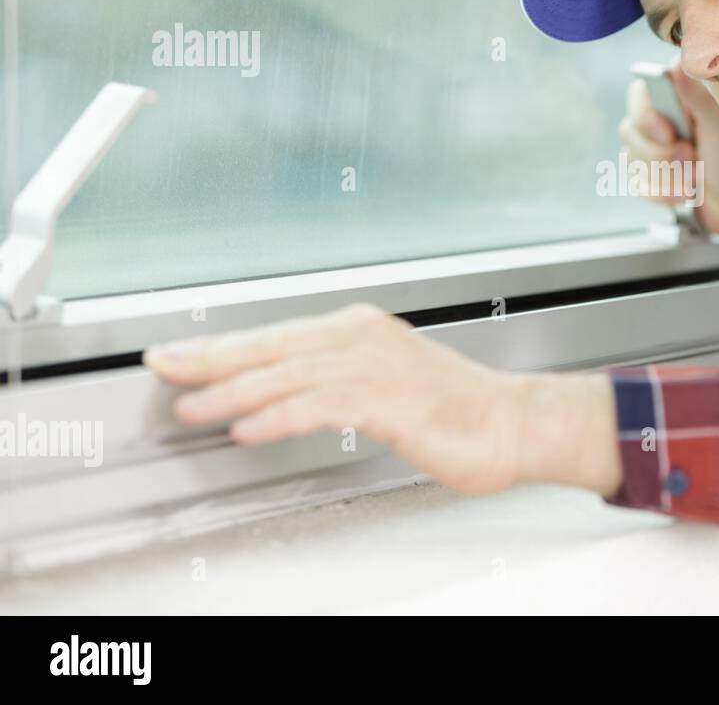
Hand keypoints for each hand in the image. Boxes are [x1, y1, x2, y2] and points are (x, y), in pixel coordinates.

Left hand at [142, 303, 619, 496]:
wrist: (513, 421)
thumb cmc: (457, 408)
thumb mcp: (389, 383)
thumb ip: (337, 382)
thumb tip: (282, 396)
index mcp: (362, 330)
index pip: (278, 336)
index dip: (224, 347)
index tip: (180, 353)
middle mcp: (364, 338)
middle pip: (273, 346)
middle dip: (212, 358)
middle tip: (163, 365)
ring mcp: (377, 366)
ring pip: (288, 375)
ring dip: (233, 393)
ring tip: (192, 407)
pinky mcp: (389, 399)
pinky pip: (319, 406)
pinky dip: (278, 417)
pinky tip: (249, 429)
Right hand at [619, 61, 718, 237]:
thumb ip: (699, 96)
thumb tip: (675, 65)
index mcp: (680, 97)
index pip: (638, 94)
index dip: (646, 117)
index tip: (670, 134)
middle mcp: (664, 118)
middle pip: (629, 131)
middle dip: (662, 155)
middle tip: (693, 157)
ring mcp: (656, 147)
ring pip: (631, 161)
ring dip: (667, 177)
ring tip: (696, 179)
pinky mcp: (654, 174)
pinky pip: (638, 184)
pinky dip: (664, 193)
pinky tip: (686, 193)